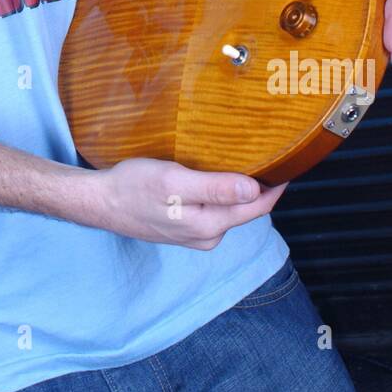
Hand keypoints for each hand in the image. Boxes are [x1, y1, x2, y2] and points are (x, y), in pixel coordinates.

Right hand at [93, 158, 288, 247]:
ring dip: (239, 190)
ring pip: (228, 210)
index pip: (257, 206)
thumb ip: (215, 188)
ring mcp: (195, 234)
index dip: (276, 186)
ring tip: (247, 162)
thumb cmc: (134, 187)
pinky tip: (215, 176)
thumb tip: (254, 189)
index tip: (291, 163)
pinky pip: (212, 210)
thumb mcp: (175, 182)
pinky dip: (220, 194)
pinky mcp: (183, 227)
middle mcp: (208, 235)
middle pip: (245, 209)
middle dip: (260, 187)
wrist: (100, 202)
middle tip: (272, 156)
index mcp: (210, 225)